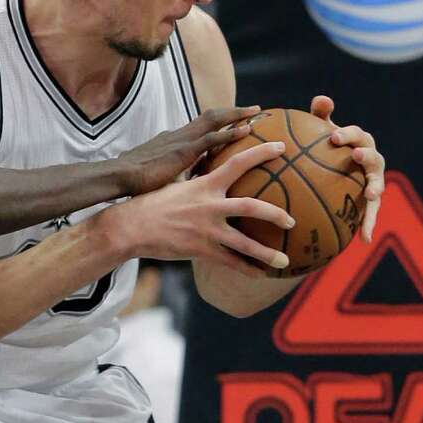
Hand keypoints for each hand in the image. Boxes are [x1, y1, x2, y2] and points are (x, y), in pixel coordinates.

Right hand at [106, 140, 295, 274]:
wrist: (131, 227)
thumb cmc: (151, 204)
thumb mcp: (175, 184)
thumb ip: (196, 179)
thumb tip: (207, 165)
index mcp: (204, 186)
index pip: (238, 163)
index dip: (262, 153)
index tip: (282, 147)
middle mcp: (209, 206)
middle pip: (252, 206)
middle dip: (276, 213)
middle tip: (292, 221)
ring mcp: (206, 230)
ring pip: (245, 243)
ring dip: (267, 253)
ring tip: (284, 261)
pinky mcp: (200, 250)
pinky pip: (229, 262)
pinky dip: (246, 269)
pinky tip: (260, 275)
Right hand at [116, 106, 261, 194]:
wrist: (118, 177)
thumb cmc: (132, 183)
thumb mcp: (154, 179)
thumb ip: (169, 181)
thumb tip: (176, 193)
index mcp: (171, 142)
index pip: (198, 129)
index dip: (216, 125)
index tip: (232, 123)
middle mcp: (178, 136)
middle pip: (210, 118)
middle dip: (231, 113)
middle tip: (253, 111)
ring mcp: (181, 141)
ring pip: (214, 120)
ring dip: (236, 115)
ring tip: (256, 113)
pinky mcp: (183, 150)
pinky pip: (212, 137)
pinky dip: (230, 132)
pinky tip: (246, 130)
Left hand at [310, 95, 384, 242]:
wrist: (332, 168)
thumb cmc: (324, 146)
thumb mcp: (321, 131)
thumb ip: (321, 115)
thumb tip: (321, 98)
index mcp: (358, 141)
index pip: (356, 134)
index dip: (348, 134)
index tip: (334, 137)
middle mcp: (370, 159)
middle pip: (371, 156)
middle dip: (365, 155)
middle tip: (353, 156)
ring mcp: (372, 180)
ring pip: (377, 182)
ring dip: (375, 187)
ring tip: (371, 193)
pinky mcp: (369, 200)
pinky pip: (370, 212)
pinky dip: (369, 224)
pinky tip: (364, 240)